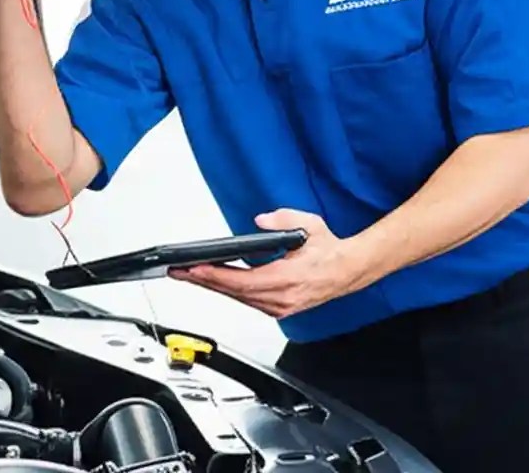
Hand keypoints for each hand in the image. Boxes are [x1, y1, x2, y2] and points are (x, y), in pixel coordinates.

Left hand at [167, 209, 373, 318]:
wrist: (348, 270)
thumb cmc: (329, 251)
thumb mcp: (309, 225)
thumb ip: (283, 220)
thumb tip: (261, 221)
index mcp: (289, 279)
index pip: (244, 281)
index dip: (217, 276)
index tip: (196, 269)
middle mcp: (282, 298)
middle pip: (234, 292)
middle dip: (204, 280)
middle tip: (179, 271)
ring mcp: (280, 306)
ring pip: (238, 298)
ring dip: (212, 287)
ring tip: (188, 275)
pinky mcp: (278, 309)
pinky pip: (246, 300)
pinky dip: (227, 291)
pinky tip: (212, 282)